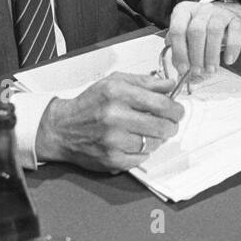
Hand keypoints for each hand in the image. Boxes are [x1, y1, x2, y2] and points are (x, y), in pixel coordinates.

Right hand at [36, 72, 182, 171]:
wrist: (62, 128)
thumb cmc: (89, 104)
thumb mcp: (115, 82)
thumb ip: (145, 82)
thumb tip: (170, 85)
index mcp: (117, 93)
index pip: (161, 104)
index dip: (176, 109)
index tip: (178, 111)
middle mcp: (114, 116)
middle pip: (161, 126)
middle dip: (171, 125)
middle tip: (169, 124)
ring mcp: (113, 140)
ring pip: (154, 143)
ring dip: (157, 139)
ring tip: (147, 132)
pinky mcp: (111, 159)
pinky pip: (141, 158)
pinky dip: (143, 152)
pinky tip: (134, 143)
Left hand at [166, 0, 240, 77]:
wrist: (225, 19)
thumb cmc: (202, 32)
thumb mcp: (186, 38)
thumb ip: (181, 52)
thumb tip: (183, 70)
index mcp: (184, 11)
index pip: (178, 30)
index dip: (179, 52)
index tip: (183, 69)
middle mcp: (201, 9)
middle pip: (196, 31)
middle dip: (196, 55)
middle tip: (197, 71)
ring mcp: (220, 12)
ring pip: (214, 30)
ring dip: (211, 54)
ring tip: (210, 69)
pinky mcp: (236, 19)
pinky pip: (234, 32)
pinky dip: (231, 48)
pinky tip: (228, 60)